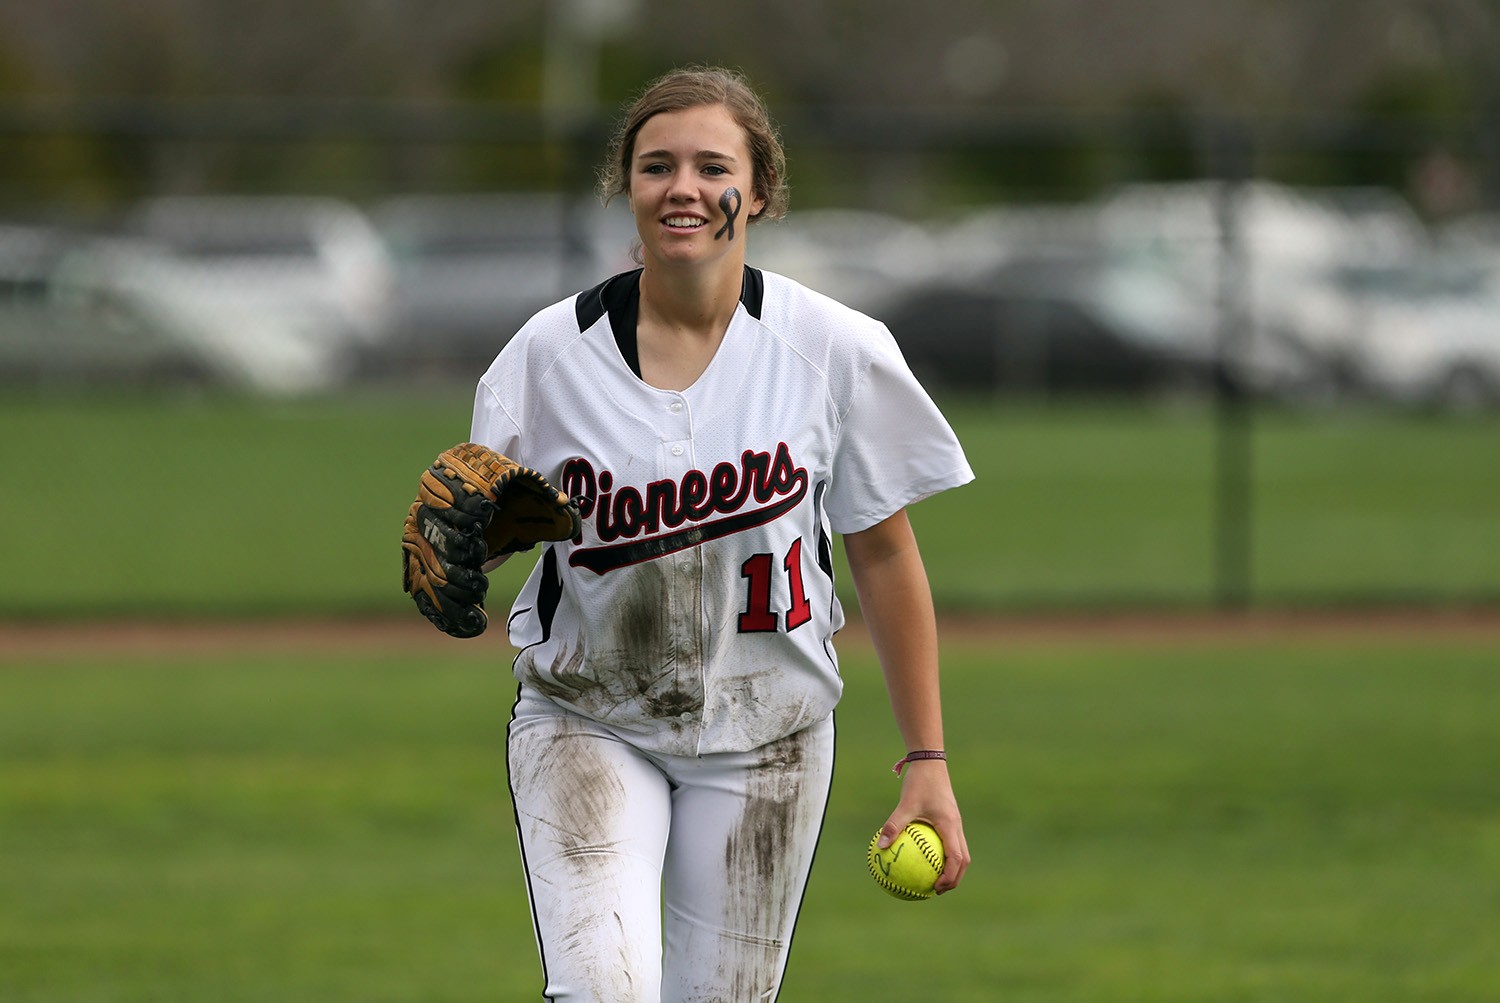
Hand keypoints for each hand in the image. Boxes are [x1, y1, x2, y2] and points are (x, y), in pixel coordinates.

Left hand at [876, 759, 969, 893]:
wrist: (931, 762)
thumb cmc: (919, 782)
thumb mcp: (904, 804)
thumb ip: (893, 825)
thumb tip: (880, 846)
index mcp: (950, 826)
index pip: (956, 858)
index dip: (949, 877)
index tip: (936, 888)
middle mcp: (957, 827)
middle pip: (964, 860)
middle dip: (954, 878)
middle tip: (936, 890)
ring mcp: (956, 823)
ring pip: (961, 851)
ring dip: (952, 868)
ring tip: (933, 879)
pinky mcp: (950, 819)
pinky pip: (950, 842)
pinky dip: (943, 854)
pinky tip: (924, 857)